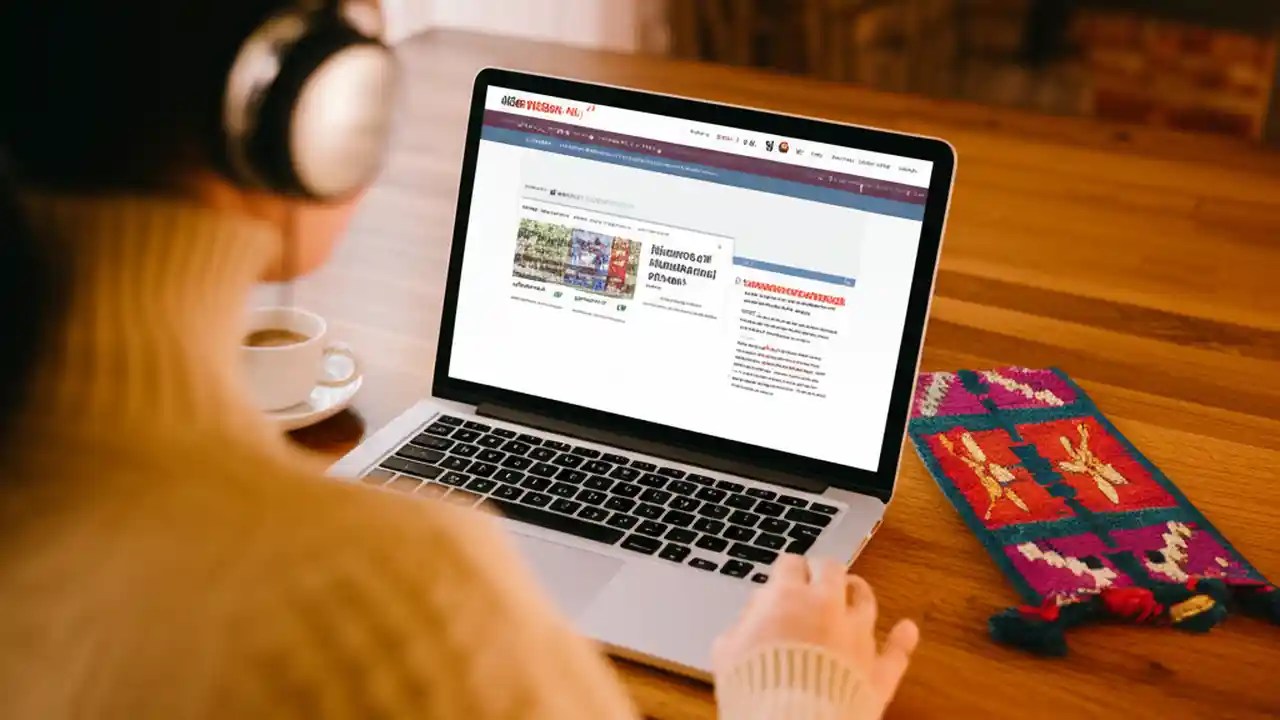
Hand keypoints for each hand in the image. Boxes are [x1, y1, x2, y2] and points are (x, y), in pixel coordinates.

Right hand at [712, 554, 918, 713]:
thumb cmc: (754, 688)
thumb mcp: (727, 651)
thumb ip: (743, 623)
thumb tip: (756, 610)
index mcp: (788, 598)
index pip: (790, 564)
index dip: (787, 568)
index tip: (784, 574)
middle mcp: (827, 608)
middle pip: (832, 570)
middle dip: (823, 570)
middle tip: (816, 576)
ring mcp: (858, 637)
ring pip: (866, 600)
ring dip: (859, 592)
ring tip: (854, 590)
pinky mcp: (877, 669)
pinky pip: (897, 651)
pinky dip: (902, 639)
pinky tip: (907, 629)